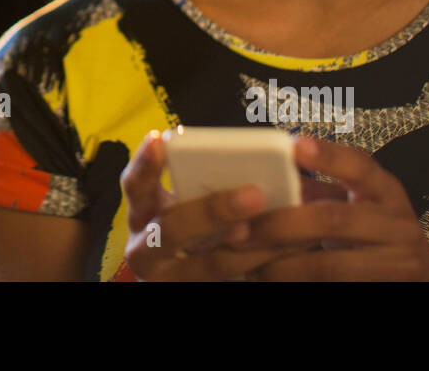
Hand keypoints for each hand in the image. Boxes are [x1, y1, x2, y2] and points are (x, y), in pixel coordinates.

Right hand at [122, 129, 323, 280]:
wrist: (179, 267)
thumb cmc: (188, 216)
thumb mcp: (179, 196)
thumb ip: (196, 179)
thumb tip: (242, 151)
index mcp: (140, 212)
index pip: (134, 185)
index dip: (146, 164)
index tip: (161, 137)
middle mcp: (145, 248)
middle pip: (172, 230)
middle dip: (214, 212)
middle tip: (255, 194)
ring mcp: (171, 277)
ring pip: (211, 265)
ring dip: (253, 245)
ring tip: (284, 225)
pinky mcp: (198, 290)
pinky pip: (235, 280)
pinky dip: (266, 262)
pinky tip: (293, 245)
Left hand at [233, 136, 428, 280]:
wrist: (420, 277)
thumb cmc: (377, 233)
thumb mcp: (357, 204)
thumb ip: (318, 191)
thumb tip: (264, 178)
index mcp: (386, 191)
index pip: (359, 166)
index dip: (327, 156)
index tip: (293, 145)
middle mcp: (398, 225)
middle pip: (334, 219)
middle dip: (281, 225)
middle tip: (240, 230)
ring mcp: (397, 263)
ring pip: (329, 265)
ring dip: (282, 265)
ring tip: (246, 264)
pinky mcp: (386, 289)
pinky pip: (332, 286)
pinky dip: (295, 282)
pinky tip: (267, 278)